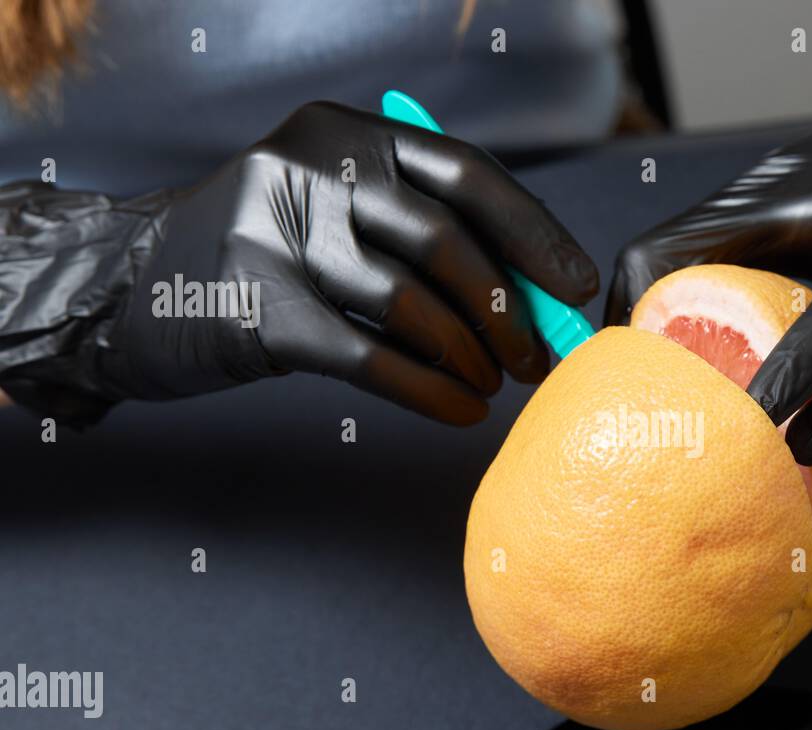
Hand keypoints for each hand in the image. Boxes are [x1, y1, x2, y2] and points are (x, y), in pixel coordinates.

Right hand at [86, 102, 595, 423]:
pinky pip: (367, 356)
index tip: (576, 288)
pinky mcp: (255, 306)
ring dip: (469, 356)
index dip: (533, 235)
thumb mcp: (339, 215)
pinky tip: (459, 410)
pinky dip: (427, 389)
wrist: (130, 286)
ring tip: (492, 386)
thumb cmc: (267, 258)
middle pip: (445, 242)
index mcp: (348, 132)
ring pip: (408, 302)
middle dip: (506, 312)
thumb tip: (536, 303)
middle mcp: (311, 166)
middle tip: (537, 360)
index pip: (466, 175)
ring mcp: (276, 234)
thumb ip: (426, 241)